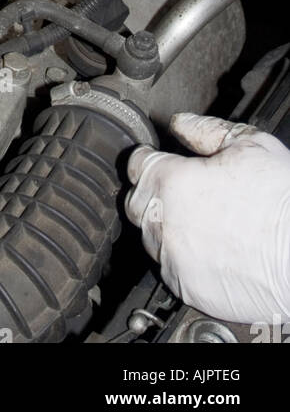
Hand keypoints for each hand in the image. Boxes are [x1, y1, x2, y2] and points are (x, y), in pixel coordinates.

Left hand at [126, 111, 289, 324]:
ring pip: (150, 236)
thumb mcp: (249, 145)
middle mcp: (163, 221)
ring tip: (203, 222)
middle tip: (185, 192)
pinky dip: (181, 258)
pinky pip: (168, 268)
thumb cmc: (281, 201)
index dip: (150, 158)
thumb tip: (181, 124)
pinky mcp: (185, 287)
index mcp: (171, 181)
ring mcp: (172, 257)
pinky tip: (209, 249)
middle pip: (136, 201)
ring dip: (166, 227)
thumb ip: (205, 129)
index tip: (162, 161)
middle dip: (154, 192)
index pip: (136, 163)